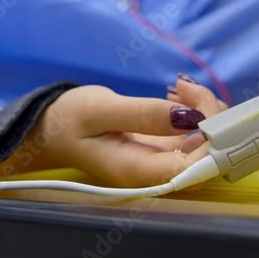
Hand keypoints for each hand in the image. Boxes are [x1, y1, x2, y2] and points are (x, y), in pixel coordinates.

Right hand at [24, 78, 228, 187]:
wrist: (44, 130)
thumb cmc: (65, 121)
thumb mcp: (100, 109)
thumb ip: (144, 114)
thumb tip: (190, 117)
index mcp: (140, 171)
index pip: (196, 168)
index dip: (214, 142)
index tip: (206, 107)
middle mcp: (154, 172)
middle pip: (205, 157)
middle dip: (211, 120)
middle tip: (188, 86)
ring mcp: (158, 161)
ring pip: (201, 144)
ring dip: (203, 113)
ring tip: (182, 85)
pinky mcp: (157, 149)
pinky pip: (188, 137)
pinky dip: (192, 114)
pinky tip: (179, 94)